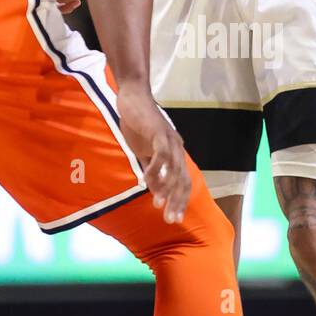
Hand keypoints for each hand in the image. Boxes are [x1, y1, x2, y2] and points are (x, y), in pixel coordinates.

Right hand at [116, 81, 190, 223]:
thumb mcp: (143, 151)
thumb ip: (150, 170)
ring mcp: (169, 139)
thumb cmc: (138, 123)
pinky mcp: (158, 132)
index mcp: (175, 153)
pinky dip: (155, 168)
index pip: (183, 182)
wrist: (133, 96)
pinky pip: (160, 153)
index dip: (179, 201)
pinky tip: (146, 180)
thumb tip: (154, 191)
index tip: (172, 218)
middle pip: (182, 180)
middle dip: (177, 201)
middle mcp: (177, 148)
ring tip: (158, 204)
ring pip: (174, 169)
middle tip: (169, 219)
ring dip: (166, 189)